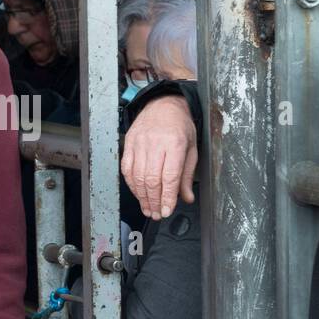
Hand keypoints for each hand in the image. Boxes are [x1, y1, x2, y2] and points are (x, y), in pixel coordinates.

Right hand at [121, 95, 196, 218]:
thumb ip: (187, 174)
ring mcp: (139, 143)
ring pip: (138, 176)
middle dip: (154, 201)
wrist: (162, 104)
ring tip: (148, 208)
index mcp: (175, 143)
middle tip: (157, 214)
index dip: (168, 197)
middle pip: (152, 179)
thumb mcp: (191, 148)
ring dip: (142, 197)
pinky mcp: (129, 143)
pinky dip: (132, 185)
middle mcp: (155, 143)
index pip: (170, 176)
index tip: (167, 210)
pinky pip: (127, 169)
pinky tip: (138, 194)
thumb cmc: (180, 126)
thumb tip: (186, 197)